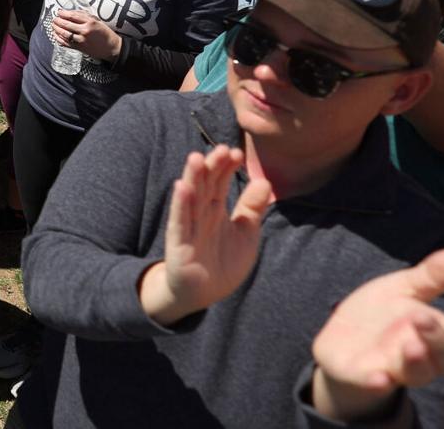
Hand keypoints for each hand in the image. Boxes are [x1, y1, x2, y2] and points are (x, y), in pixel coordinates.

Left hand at [50, 9, 119, 60]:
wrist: (111, 47)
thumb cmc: (105, 33)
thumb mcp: (97, 20)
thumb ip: (84, 16)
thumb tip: (71, 12)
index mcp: (90, 22)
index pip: (73, 16)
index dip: (64, 13)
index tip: (59, 12)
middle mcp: (85, 31)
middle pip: (66, 24)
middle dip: (58, 21)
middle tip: (54, 19)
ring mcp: (81, 40)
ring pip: (64, 34)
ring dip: (56, 29)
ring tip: (53, 25)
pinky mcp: (79, 48)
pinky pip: (66, 43)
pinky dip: (59, 39)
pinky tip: (55, 35)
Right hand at [143, 146, 272, 323]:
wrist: (203, 293)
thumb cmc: (223, 262)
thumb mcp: (245, 234)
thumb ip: (252, 209)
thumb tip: (264, 182)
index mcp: (216, 209)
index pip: (220, 182)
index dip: (226, 167)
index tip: (236, 152)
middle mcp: (201, 213)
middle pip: (205, 185)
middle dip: (212, 166)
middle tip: (222, 149)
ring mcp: (189, 227)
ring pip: (191, 198)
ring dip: (192, 178)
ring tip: (196, 157)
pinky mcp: (179, 243)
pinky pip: (180, 221)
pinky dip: (180, 205)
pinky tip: (182, 187)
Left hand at [310, 249, 443, 420]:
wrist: (341, 339)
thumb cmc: (382, 315)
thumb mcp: (403, 288)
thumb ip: (431, 276)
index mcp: (441, 335)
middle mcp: (424, 358)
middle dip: (437, 340)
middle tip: (421, 317)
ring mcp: (394, 370)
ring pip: (417, 375)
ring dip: (417, 362)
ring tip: (411, 345)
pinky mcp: (363, 378)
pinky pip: (374, 386)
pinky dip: (377, 384)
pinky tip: (379, 379)